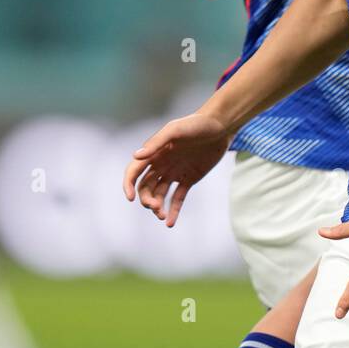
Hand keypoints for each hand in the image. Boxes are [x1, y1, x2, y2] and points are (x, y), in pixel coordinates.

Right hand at [122, 112, 233, 226]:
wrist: (220, 127)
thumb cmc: (196, 124)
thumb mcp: (175, 130)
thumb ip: (156, 143)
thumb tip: (136, 156)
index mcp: (154, 153)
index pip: (134, 171)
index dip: (128, 184)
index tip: (130, 197)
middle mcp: (161, 164)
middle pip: (146, 187)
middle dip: (146, 199)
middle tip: (155, 207)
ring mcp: (174, 173)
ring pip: (159, 195)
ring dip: (157, 207)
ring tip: (162, 216)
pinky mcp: (189, 179)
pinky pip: (177, 198)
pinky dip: (173, 210)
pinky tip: (170, 223)